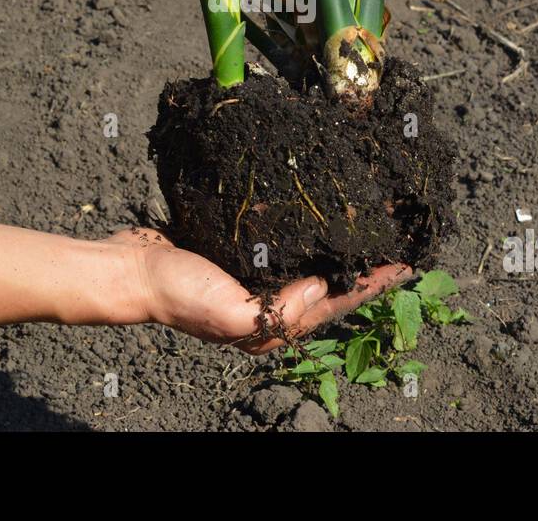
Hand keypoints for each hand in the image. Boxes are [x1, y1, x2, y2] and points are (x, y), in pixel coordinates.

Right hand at [108, 228, 410, 353]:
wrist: (131, 269)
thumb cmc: (177, 292)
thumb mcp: (229, 313)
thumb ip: (276, 309)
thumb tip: (319, 287)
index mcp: (272, 324)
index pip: (335, 303)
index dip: (372, 284)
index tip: (407, 264)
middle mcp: (269, 303)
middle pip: (330, 285)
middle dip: (364, 265)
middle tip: (399, 239)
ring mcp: (255, 278)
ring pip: (312, 262)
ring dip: (340, 246)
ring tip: (369, 224)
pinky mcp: (241, 253)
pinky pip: (285, 242)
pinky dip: (309, 231)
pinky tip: (321, 213)